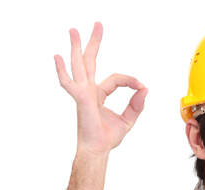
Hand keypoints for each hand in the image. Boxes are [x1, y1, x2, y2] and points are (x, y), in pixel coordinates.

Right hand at [54, 21, 146, 155]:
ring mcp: (83, 92)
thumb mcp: (127, 119)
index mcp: (99, 93)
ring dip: (76, 47)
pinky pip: (69, 82)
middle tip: (98, 25)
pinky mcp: (80, 98)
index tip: (142, 86)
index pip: (116, 79)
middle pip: (90, 61)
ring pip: (79, 65)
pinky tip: (58, 57)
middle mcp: (89, 90)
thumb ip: (136, 104)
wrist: (98, 150)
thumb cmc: (107, 138)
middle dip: (94, 42)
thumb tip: (146, 89)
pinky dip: (62, 71)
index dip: (131, 81)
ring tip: (74, 30)